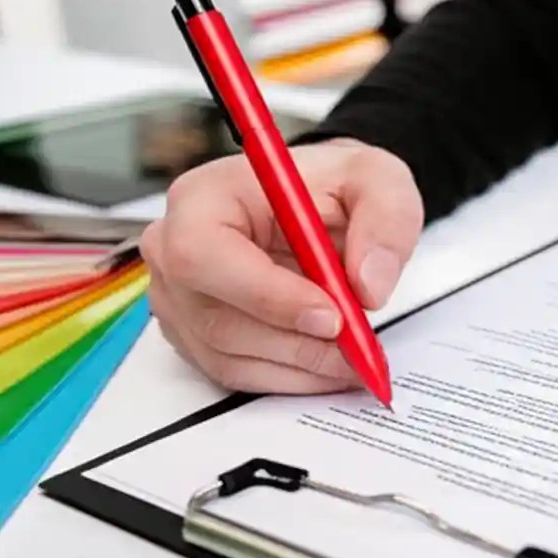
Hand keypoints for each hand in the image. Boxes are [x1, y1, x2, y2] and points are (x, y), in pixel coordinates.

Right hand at [140, 138, 423, 392]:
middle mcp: (173, 249)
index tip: (332, 316)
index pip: (205, 254)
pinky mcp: (193, 335)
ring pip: (230, 356)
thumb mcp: (377, 180)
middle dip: (298, 342)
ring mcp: (177, 299)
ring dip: (301, 366)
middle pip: (217, 319)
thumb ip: (385, 219)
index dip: (267, 294)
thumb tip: (370, 286)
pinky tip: (329, 363)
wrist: (315, 209)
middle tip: (359, 348)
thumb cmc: (330, 188)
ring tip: (356, 356)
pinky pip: (237, 374)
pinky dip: (290, 377)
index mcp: (203, 197)